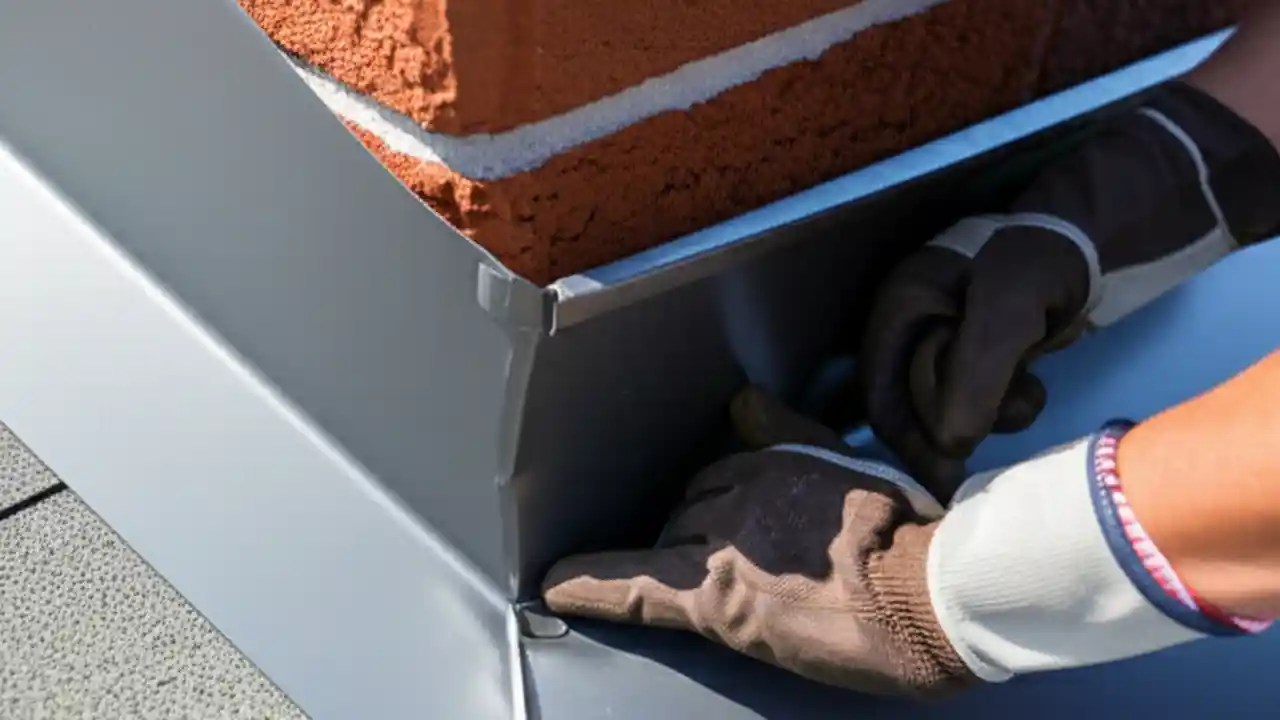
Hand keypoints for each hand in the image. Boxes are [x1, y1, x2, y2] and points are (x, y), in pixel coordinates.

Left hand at [542, 388, 973, 696]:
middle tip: (739, 563)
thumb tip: (742, 402)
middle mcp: (735, 494)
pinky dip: (592, 584)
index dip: (720, 501)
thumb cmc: (908, 538)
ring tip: (700, 584)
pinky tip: (554, 585)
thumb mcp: (850, 464)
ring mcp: (719, 544)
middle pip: (688, 509)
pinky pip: (635, 588)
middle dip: (700, 530)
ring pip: (672, 544)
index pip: (717, 475)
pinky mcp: (712, 598)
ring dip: (677, 558)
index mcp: (769, 460)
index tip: (726, 517)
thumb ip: (788, 431)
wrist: (925, 596)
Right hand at [859, 81, 1279, 496]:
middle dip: (955, 421)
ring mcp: (949, 338)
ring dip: (988, 413)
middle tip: (995, 433)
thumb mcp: (1005, 314)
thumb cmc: (1043, 262)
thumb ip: (971, 378)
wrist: (1102, 236)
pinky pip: (979, 397)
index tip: (940, 476)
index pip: (879, 391)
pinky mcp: (983, 351)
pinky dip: (1005, 403)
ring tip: (1028, 393)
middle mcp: (914, 325)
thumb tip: (950, 444)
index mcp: (900, 306)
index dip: (904, 439)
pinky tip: (1034, 384)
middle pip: (913, 404)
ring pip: (949, 407)